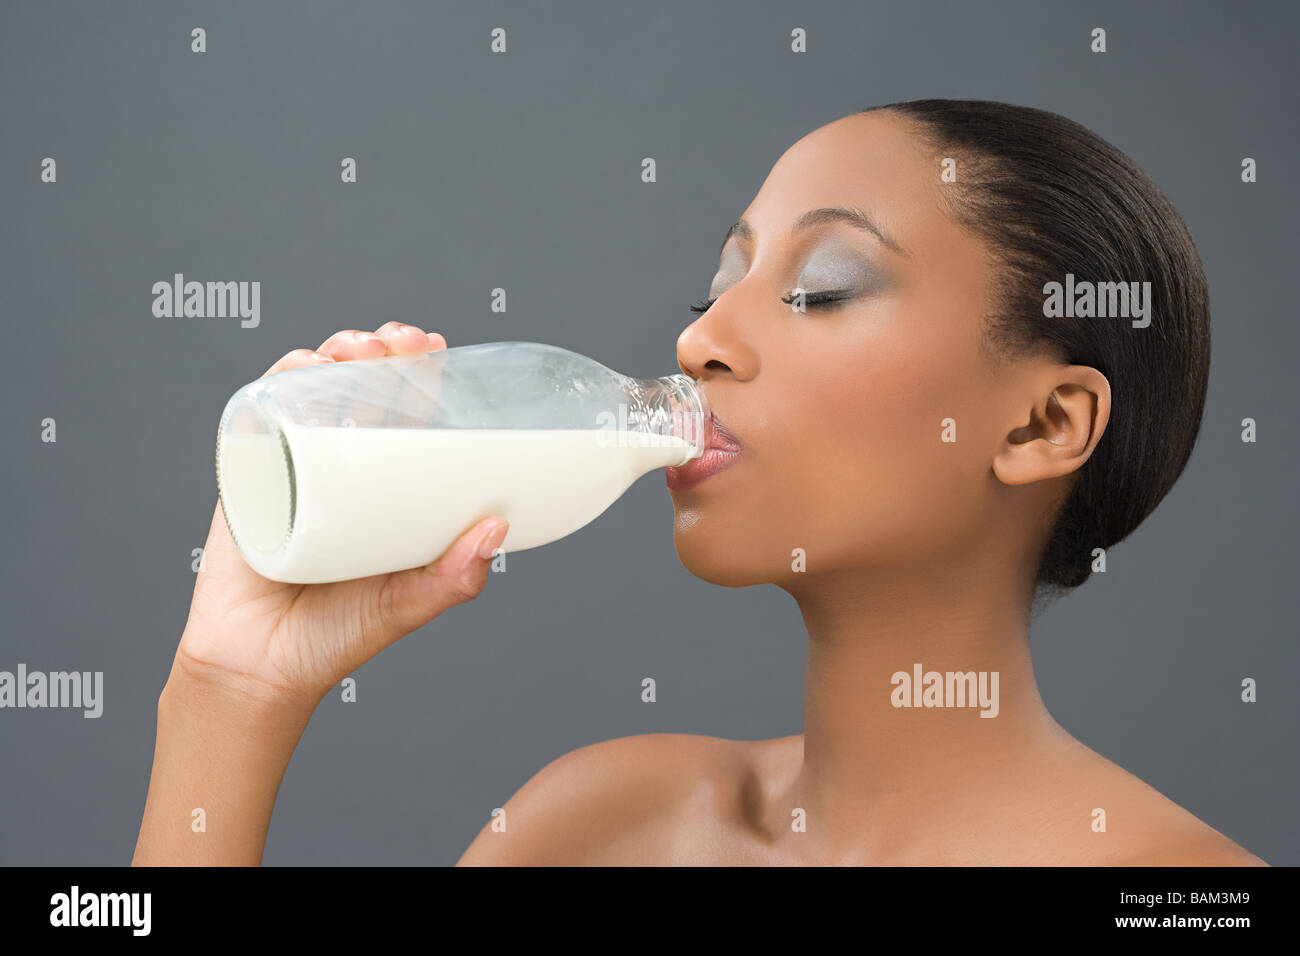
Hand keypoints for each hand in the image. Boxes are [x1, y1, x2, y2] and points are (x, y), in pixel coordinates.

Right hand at [175, 323, 507, 706]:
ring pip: (314, 390)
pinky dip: (281, 379)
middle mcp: (340, 470)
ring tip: (361, 350)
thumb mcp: (407, 605)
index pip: (407, 416)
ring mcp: (292, 466)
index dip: (422, 375)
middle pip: (362, 390)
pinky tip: (305, 366)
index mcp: (384, 490)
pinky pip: (261, 414)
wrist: (256, 670)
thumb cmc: (335, 638)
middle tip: (403, 342)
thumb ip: (454, 579)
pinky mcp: (248, 473)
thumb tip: (498, 527)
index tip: (439, 348)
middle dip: (383, 350)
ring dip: (337, 352)